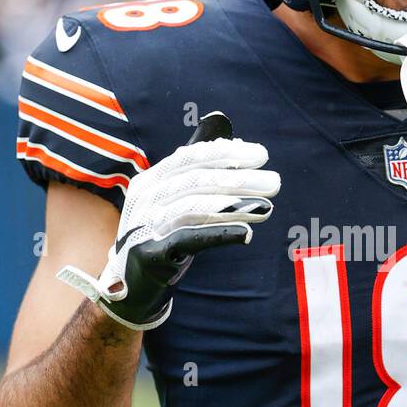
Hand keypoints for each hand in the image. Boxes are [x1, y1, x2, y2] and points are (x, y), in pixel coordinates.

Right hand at [57, 112, 279, 328]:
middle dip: (239, 179)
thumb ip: (197, 161)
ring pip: (193, 207)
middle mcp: (144, 198)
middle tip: (275, 183)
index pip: (190, 157)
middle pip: (195, 181)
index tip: (261, 155)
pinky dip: (218, 233)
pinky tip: (246, 232)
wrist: (131, 284)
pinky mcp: (150, 254)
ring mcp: (144, 226)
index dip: (226, 153)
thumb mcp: (176, 196)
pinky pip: (187, 239)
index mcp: (152, 180)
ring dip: (234, 205)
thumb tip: (220, 122)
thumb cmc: (161, 234)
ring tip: (267, 206)